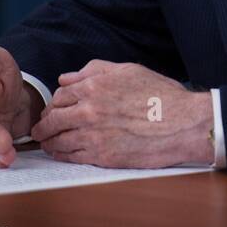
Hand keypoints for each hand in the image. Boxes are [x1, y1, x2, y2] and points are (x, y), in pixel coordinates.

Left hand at [29, 60, 212, 167]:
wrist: (184, 124)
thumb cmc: (161, 95)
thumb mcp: (129, 70)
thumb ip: (95, 70)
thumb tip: (66, 78)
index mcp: (95, 86)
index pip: (60, 95)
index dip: (55, 103)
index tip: (54, 109)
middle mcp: (89, 110)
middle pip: (52, 118)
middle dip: (44, 124)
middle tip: (42, 129)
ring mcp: (93, 135)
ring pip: (57, 140)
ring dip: (48, 142)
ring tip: (47, 143)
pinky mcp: (101, 156)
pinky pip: (70, 156)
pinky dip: (61, 155)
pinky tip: (61, 153)